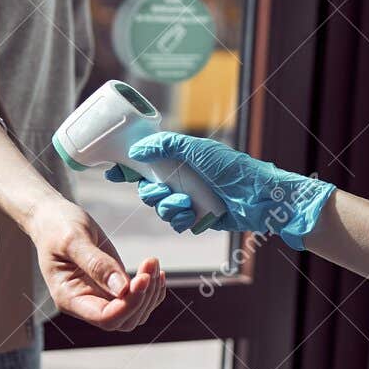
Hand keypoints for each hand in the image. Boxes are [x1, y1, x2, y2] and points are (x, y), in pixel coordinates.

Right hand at [25, 197, 165, 330]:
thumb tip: (122, 289)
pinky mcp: (114, 288)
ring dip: (151, 292)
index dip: (129, 304)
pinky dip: (152, 289)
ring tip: (152, 263)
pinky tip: (155, 270)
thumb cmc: (57, 227)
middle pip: (124, 320)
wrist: (53, 220)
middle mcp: (86, 304)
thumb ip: (96, 264)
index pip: (105, 318)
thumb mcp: (73, 240)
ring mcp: (101, 297)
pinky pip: (139, 301)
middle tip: (150, 265)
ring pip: (135, 313)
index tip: (142, 278)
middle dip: (143, 296)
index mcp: (70, 298)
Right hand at [105, 132, 335, 250]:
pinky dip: (182, 219)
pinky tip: (194, 214)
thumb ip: (166, 145)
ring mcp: (190, 200)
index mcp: (179, 161)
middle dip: (151, 194)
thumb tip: (138, 150)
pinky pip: (178, 223)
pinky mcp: (199, 218)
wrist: (258, 196)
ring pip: (161, 209)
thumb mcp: (197, 149)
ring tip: (186, 204)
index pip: (145, 164)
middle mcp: (182, 180)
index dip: (126, 168)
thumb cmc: (231, 168)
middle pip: (148, 190)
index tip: (110, 172)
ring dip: (169, 208)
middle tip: (162, 192)